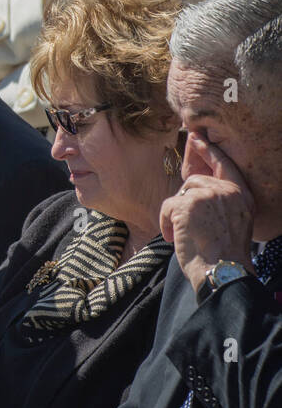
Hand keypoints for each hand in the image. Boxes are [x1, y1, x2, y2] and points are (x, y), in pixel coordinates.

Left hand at [160, 133, 253, 293]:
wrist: (222, 271)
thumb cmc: (223, 255)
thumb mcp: (232, 223)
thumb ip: (221, 204)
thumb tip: (193, 192)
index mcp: (242, 196)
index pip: (225, 165)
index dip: (209, 151)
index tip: (196, 137)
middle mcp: (228, 191)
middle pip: (194, 182)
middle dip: (183, 202)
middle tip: (184, 225)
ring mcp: (208, 195)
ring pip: (179, 194)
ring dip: (174, 215)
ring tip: (181, 235)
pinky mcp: (188, 203)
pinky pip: (167, 206)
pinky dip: (165, 223)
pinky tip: (174, 237)